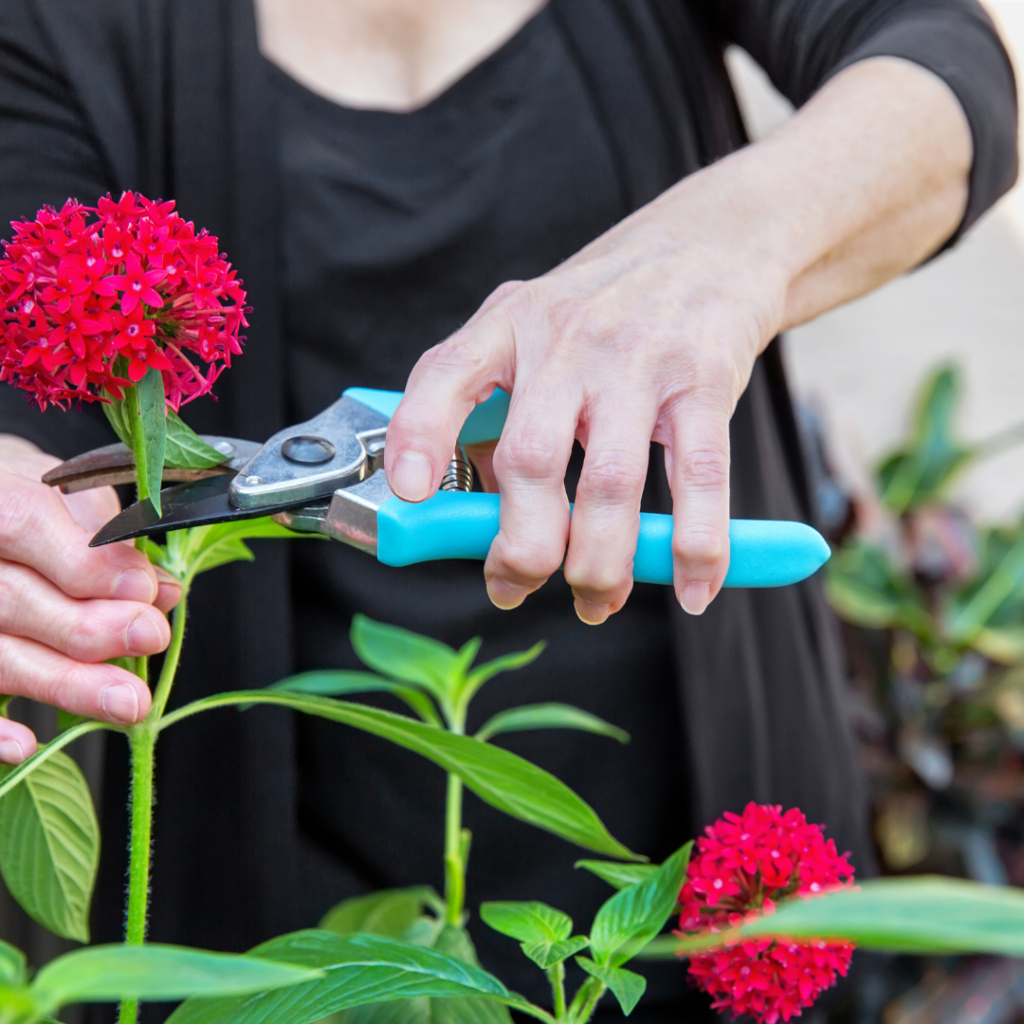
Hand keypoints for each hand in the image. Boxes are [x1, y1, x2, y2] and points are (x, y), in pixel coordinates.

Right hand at [0, 435, 181, 762]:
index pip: (22, 523)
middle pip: (10, 598)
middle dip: (87, 627)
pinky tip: (26, 745)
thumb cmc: (26, 499)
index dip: (85, 563)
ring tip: (128, 701)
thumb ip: (110, 540)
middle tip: (150, 636)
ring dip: (63, 683)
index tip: (145, 587)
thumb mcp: (68, 497)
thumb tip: (160, 590)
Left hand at [385, 59, 970, 624]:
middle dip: (523, 546)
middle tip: (516, 586)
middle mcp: (567, 339)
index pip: (445, 375)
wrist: (708, 242)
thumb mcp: (533, 326)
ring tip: (596, 603)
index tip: (409, 495)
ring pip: (611, 484)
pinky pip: (699, 478)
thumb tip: (474, 510)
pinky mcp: (705, 381)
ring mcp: (639, 361)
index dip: (420, 437)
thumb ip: (496, 402)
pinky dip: (695, 546)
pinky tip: (690, 590)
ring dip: (600, 564)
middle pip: (530, 459)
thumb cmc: (605, 305)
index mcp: (510, 324)